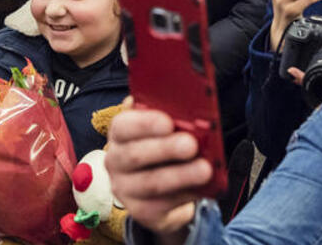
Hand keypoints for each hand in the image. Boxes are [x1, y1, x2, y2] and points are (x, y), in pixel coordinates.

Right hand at [105, 108, 208, 235]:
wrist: (162, 188)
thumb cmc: (164, 149)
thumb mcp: (163, 131)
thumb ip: (169, 118)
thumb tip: (186, 110)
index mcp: (119, 134)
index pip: (123, 126)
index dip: (145, 123)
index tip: (168, 122)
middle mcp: (116, 161)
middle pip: (135, 155)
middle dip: (166, 149)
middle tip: (191, 145)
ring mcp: (126, 189)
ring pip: (152, 183)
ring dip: (181, 175)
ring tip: (205, 169)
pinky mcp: (141, 211)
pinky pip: (164, 204)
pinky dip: (186, 194)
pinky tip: (204, 187)